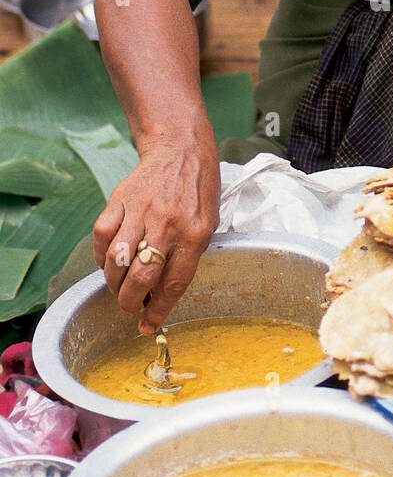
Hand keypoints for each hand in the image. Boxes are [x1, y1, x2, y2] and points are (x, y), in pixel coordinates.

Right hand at [92, 134, 220, 334]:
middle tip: (129, 306)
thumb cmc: (198, 191)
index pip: (173, 283)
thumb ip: (188, 256)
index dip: (157, 310)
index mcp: (195, 234)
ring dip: (113, 282)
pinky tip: (107, 261)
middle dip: (130, 302)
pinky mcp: (120, 199)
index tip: (146, 326)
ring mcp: (141, 211)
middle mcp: (168, 224)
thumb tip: (163, 294)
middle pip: (141, 276)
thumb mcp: (208, 224)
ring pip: (117, 259)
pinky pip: (102, 235)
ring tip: (118, 286)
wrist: (181, 149)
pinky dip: (99, 255)